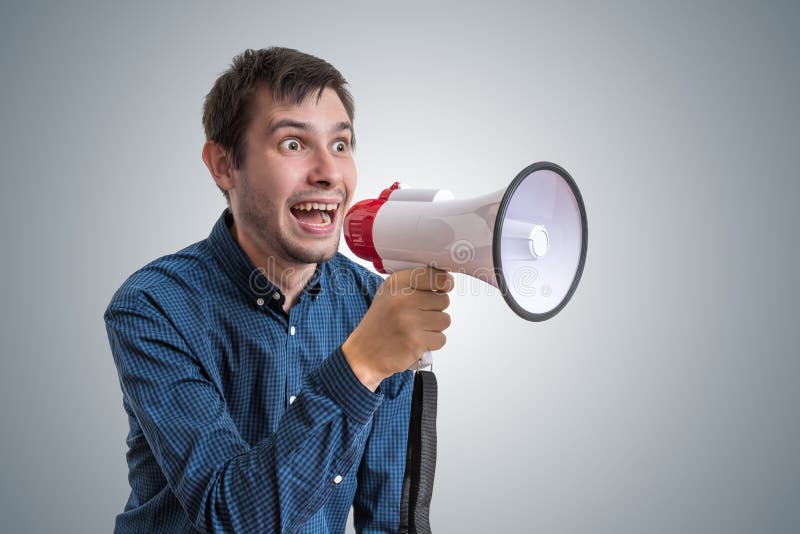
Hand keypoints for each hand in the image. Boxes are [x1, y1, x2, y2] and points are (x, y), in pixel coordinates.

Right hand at [342, 267, 453, 390]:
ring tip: (415, 330)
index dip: (444, 283)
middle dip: (435, 310)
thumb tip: (445, 280)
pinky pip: (441, 339)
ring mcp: (410, 321)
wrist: (365, 354)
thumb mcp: (389, 294)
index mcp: (397, 283)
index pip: (437, 276)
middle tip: (417, 317)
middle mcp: (403, 299)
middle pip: (444, 300)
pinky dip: (431, 343)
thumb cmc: (380, 324)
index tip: (443, 287)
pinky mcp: (416, 341)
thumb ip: (414, 284)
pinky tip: (415, 341)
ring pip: (445, 320)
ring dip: (434, 328)